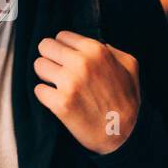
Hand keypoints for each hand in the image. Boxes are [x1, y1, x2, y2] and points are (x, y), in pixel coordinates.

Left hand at [34, 30, 140, 154]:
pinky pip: (38, 90)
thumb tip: (93, 44)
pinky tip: (57, 100)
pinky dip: (46, 95)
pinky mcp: (60, 103)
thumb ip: (110, 50)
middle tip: (58, 69)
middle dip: (50, 57)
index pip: (61, 36)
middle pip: (45, 47)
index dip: (63, 47)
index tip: (66, 58)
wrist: (121, 132)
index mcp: (96, 51)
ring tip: (57, 84)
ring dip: (46, 76)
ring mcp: (69, 83)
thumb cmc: (125, 99)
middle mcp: (81, 63)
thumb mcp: (129, 66)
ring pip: (38, 66)